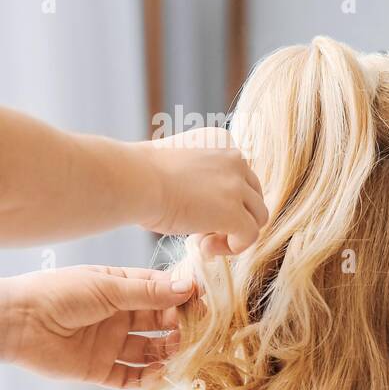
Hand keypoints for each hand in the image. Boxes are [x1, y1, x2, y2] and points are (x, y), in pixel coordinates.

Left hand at [0, 265, 193, 387]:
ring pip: (150, 351)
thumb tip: (189, 289)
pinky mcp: (99, 369)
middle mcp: (119, 316)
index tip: (203, 302)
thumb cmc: (56, 293)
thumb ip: (150, 293)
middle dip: (181, 327)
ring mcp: (110, 343)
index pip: (161, 293)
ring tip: (184, 352)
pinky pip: (131, 376)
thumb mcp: (108, 287)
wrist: (15, 322)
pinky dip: (148, 377)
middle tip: (200, 331)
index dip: (182, 297)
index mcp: (120, 289)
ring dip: (169, 352)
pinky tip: (161, 373)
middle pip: (161, 323)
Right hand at [135, 127, 268, 256]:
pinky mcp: (235, 213)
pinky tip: (206, 247)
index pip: (241, 175)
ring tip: (203, 239)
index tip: (199, 207)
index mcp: (221, 141)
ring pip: (257, 217)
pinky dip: (233, 248)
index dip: (225, 198)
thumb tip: (209, 202)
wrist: (131, 180)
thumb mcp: (177, 163)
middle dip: (232, 216)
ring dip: (233, 233)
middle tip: (200, 228)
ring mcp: (238, 186)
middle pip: (253, 196)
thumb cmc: (140, 175)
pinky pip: (250, 237)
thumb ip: (200, 175)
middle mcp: (236, 159)